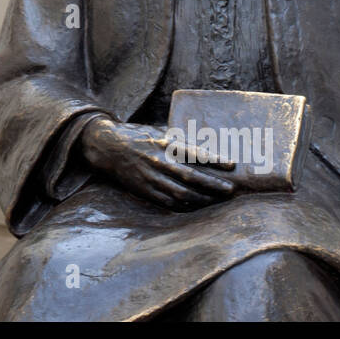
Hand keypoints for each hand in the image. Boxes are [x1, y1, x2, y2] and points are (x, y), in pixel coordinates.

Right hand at [79, 116, 235, 210]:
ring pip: (181, 193)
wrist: (108, 148)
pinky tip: (197, 206)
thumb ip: (179, 142)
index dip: (214, 159)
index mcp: (163, 143)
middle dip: (213, 185)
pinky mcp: (144, 190)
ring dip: (202, 199)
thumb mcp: (158, 133)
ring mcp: (150, 178)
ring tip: (218, 200)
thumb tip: (205, 148)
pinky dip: (185, 206)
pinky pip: (168, 202)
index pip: (193, 152)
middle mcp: (158, 161)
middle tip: (231, 190)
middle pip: (190, 177)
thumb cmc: (138, 137)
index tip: (232, 165)